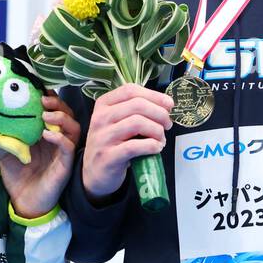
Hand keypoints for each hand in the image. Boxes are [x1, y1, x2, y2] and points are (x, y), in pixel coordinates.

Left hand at [0, 94, 81, 219]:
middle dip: (58, 103)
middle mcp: (58, 141)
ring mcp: (63, 153)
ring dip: (62, 117)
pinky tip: (47, 135)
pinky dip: (60, 138)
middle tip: (42, 99)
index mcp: (46, 134)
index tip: (36, 87)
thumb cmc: (18, 177)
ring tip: (45, 115)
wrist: (23, 203)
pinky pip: (69, 147)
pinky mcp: (64, 166)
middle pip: (68, 114)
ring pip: (74, 128)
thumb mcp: (4, 151)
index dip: (50, 97)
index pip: (54, 110)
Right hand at [81, 84, 173, 200]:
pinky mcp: (108, 157)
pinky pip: (134, 146)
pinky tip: (156, 148)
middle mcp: (100, 118)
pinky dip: (151, 146)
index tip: (169, 105)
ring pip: (137, 123)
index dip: (154, 96)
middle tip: (167, 125)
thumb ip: (136, 111)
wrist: (94, 173)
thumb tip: (165, 105)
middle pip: (137, 105)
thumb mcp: (118, 122)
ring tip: (161, 139)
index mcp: (103, 105)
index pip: (130, 90)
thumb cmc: (112, 144)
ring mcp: (102, 137)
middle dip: (159, 113)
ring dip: (157, 130)